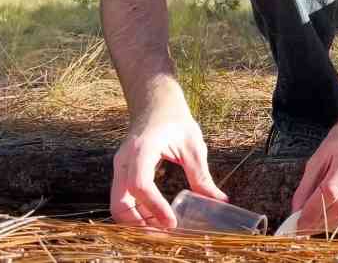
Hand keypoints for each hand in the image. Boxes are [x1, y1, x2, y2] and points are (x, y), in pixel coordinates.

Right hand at [110, 94, 227, 226]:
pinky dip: (134, 213)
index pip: (140, 184)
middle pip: (120, 201)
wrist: (154, 103)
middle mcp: (125, 160)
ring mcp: (119, 166)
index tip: (171, 223)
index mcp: (143, 149)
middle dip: (139, 224)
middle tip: (164, 235)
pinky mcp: (121, 172)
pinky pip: (121, 198)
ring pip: (117, 204)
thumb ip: (202, 175)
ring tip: (160, 231)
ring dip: (135, 222)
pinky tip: (153, 219)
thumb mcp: (193, 145)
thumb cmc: (174, 119)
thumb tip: (220, 201)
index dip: (154, 207)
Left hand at [290, 112, 337, 233]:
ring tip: (312, 226)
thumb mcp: (321, 152)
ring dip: (329, 225)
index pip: (330, 190)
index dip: (312, 210)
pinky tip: (328, 218)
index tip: (296, 222)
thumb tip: (297, 209)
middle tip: (302, 229)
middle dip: (319, 222)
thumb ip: (308, 182)